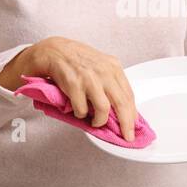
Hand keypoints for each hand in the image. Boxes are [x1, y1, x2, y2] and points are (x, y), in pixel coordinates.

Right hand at [0, 36, 139, 142]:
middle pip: (121, 103)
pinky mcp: (74, 85)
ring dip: (100, 120)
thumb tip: (122, 108)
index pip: (129, 95)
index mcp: (113, 67)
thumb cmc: (77, 59)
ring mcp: (89, 78)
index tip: (132, 126)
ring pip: (104, 109)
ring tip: (96, 122)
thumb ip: (111, 83)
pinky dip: (81, 114)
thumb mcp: (100, 65)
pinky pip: (82, 109)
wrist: (54, 51)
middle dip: (125, 123)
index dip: (132, 114)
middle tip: (126, 136)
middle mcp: (104, 72)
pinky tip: (79, 111)